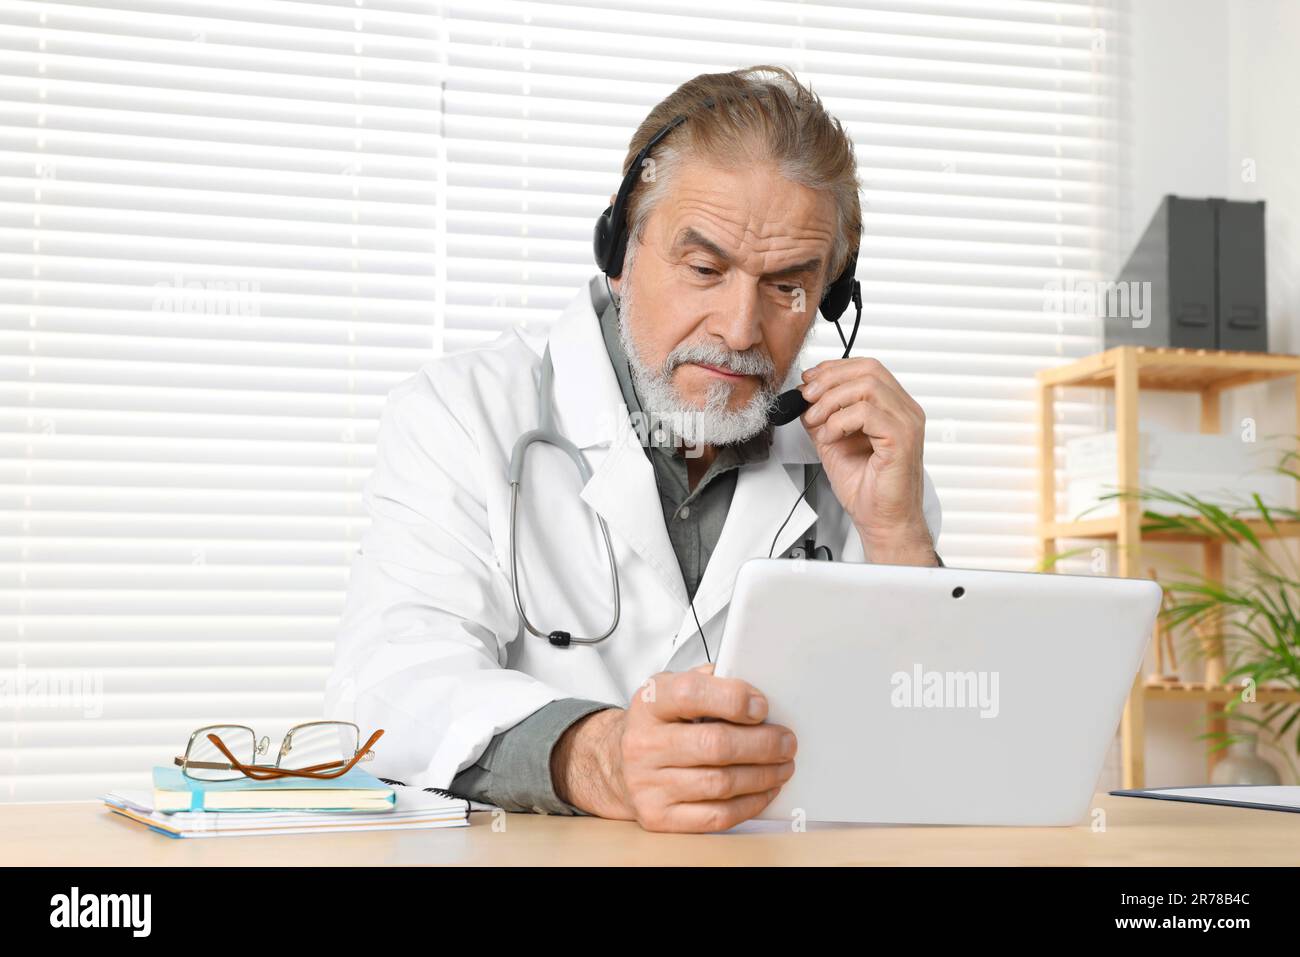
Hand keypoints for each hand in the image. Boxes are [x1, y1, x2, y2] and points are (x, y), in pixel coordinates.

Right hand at [551, 665, 796, 831]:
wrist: (617, 762)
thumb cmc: (659, 723)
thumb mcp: (673, 688)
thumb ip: (710, 682)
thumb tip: (756, 690)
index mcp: (650, 702)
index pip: (691, 694)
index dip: (734, 699)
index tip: (762, 707)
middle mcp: (643, 743)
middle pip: (715, 744)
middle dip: (762, 744)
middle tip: (786, 742)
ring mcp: (648, 784)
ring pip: (721, 784)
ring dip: (763, 775)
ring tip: (782, 766)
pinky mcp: (658, 816)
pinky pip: (716, 816)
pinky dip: (750, 804)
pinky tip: (764, 790)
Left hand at [798, 356, 935, 564]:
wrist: (882, 521)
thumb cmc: (866, 488)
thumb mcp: (833, 442)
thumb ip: (823, 417)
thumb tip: (805, 397)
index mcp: (894, 407)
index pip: (867, 368)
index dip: (834, 369)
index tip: (809, 381)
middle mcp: (905, 411)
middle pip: (868, 369)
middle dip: (829, 379)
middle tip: (807, 398)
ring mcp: (907, 423)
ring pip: (867, 386)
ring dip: (831, 400)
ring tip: (816, 422)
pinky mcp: (901, 439)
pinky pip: (866, 413)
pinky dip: (839, 421)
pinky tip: (830, 437)